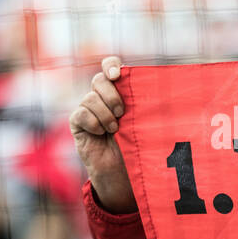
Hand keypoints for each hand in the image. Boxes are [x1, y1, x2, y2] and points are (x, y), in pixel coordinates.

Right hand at [68, 55, 136, 212]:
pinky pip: (81, 114)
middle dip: (112, 95)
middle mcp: (102, 97)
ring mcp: (88, 109)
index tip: (118, 76)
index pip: (110, 66)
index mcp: (119, 91)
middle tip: (122, 113)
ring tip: (114, 130)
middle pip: (99, 80)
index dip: (111, 66)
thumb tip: (159, 87)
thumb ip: (144, 103)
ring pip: (90, 98)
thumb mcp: (144, 122)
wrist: (123, 173)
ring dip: (105, 114)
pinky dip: (93, 123)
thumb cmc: (138, 147)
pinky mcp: (77, 123)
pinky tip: (101, 134)